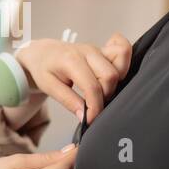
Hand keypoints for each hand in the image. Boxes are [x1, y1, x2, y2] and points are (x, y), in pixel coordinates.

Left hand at [14, 33, 132, 122]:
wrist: (44, 52)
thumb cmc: (44, 68)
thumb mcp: (49, 87)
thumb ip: (68, 101)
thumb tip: (84, 115)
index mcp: (71, 60)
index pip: (92, 86)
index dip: (95, 107)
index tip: (91, 119)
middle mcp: (87, 52)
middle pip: (110, 75)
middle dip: (106, 95)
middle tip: (94, 104)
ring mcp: (98, 49)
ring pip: (121, 62)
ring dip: (118, 80)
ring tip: (104, 91)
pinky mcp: (104, 50)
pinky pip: (123, 50)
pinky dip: (125, 62)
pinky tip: (117, 73)